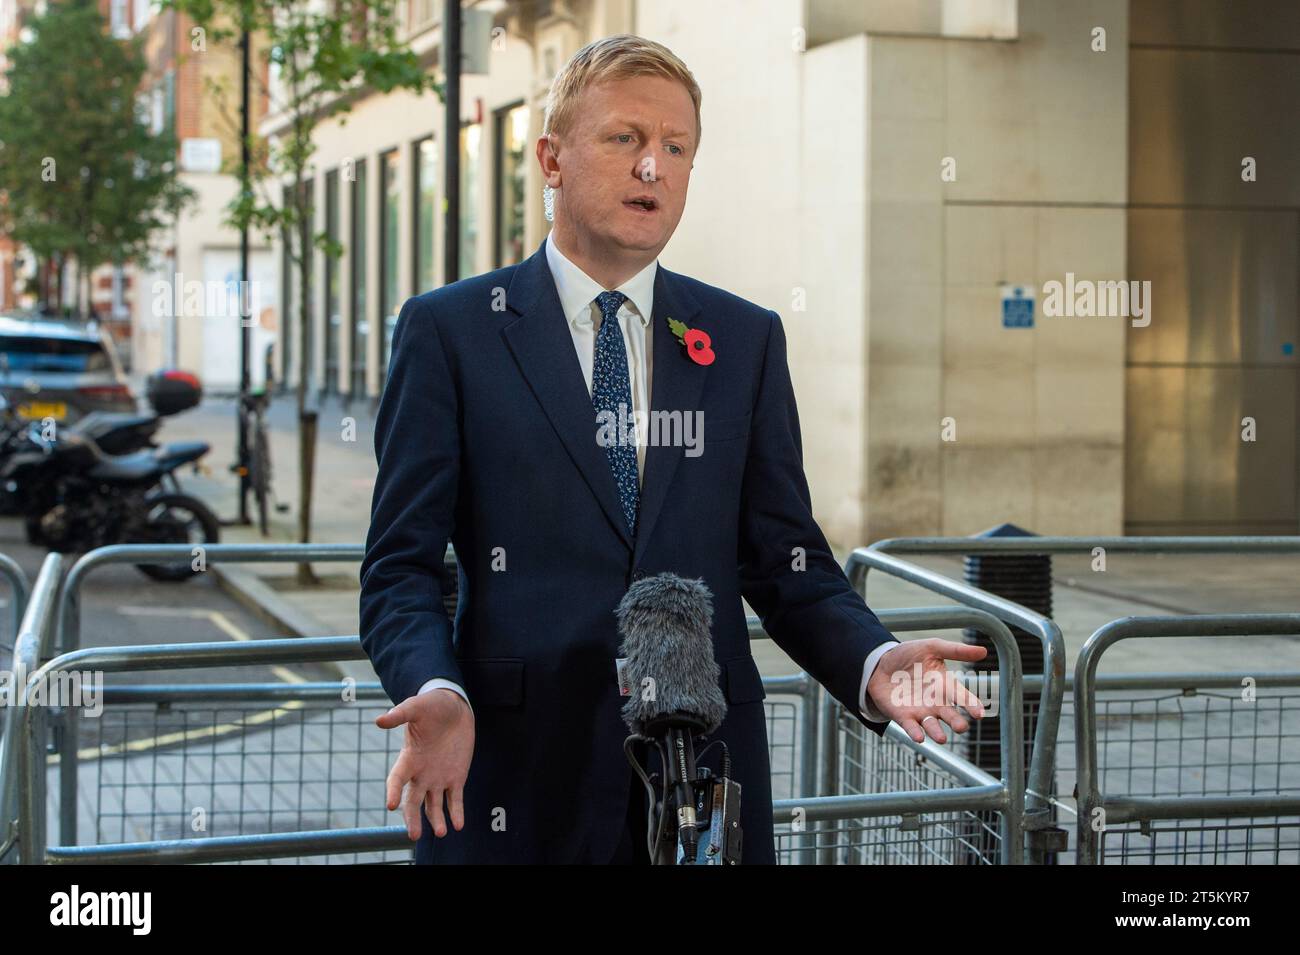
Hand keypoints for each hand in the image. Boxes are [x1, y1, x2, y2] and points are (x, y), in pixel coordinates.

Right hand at [376, 688, 474, 839]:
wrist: (454, 708)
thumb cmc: (431, 706)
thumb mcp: (415, 707)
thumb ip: (400, 715)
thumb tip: (380, 720)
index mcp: (409, 758)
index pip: (396, 779)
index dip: (392, 792)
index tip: (390, 805)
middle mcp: (420, 773)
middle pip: (412, 801)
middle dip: (412, 818)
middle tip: (413, 835)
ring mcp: (438, 777)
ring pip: (433, 805)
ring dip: (436, 820)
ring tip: (441, 832)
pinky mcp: (456, 777)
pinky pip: (455, 799)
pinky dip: (456, 812)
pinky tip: (458, 825)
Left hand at [865, 639, 988, 743]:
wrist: (881, 663)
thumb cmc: (910, 656)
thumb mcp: (932, 647)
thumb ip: (956, 650)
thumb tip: (984, 651)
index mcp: (947, 686)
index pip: (963, 697)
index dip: (972, 705)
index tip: (979, 713)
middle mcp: (937, 703)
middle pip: (951, 716)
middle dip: (957, 723)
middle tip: (961, 727)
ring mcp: (921, 712)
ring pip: (932, 726)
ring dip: (937, 732)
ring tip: (941, 738)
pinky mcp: (904, 717)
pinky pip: (911, 727)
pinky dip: (915, 733)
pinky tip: (919, 738)